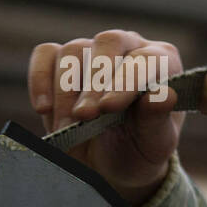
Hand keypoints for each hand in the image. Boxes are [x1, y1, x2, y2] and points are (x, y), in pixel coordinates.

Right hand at [28, 30, 185, 206]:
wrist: (108, 163)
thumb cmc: (139, 148)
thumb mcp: (154, 143)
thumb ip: (158, 120)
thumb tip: (165, 96)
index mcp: (162, 63)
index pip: (146, 59)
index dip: (126, 80)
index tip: (108, 107)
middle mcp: (130, 47)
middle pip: (109, 42)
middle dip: (94, 82)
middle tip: (84, 116)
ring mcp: (94, 50)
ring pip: (74, 51)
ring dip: (67, 91)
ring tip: (69, 127)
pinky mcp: (60, 58)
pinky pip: (46, 55)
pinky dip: (40, 80)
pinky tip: (44, 108)